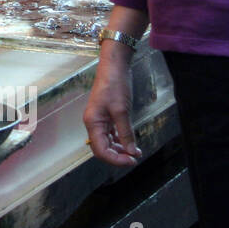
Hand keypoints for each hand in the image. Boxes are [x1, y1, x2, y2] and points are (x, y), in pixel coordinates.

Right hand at [83, 51, 142, 165]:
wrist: (114, 67)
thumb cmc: (114, 86)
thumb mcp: (122, 110)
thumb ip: (126, 132)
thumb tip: (130, 151)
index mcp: (92, 123)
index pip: (100, 150)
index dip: (115, 159)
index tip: (132, 160)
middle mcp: (94, 124)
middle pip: (102, 148)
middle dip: (118, 156)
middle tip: (135, 158)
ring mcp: (100, 120)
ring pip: (108, 143)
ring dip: (120, 149)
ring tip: (135, 152)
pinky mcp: (107, 116)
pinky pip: (112, 134)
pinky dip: (121, 140)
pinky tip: (132, 143)